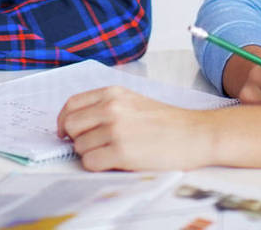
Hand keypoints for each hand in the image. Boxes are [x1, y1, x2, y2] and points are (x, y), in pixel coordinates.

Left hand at [56, 87, 213, 171]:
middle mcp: (111, 108)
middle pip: (70, 126)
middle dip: (77, 138)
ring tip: (112, 153)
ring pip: (80, 147)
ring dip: (91, 154)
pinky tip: (114, 162)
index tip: (66, 131)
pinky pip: (90, 163)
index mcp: (113, 93)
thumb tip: (77, 122)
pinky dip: (98, 166)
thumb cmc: (167, 122)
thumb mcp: (133, 101)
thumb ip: (106, 106)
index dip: (65, 121)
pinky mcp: (121, 153)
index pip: (72, 104)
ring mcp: (115, 130)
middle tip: (92, 145)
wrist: (196, 134)